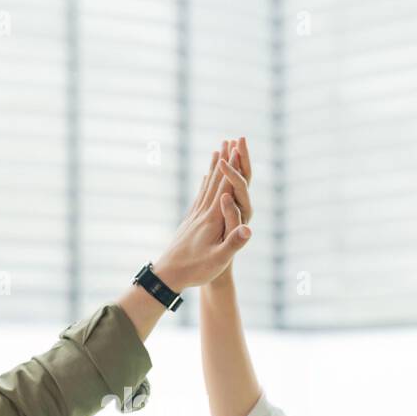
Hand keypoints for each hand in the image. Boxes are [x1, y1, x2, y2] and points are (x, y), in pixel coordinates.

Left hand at [151, 137, 253, 291]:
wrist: (167, 275)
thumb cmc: (194, 270)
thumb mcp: (218, 260)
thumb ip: (233, 243)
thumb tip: (249, 229)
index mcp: (212, 219)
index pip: (226, 187)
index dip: (232, 167)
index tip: (237, 147)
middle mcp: (203, 212)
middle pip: (215, 180)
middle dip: (224, 159)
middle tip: (230, 139)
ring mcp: (195, 216)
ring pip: (207, 186)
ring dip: (213, 167)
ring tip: (217, 150)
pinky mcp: (190, 222)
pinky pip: (199, 197)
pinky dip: (205, 184)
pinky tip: (205, 178)